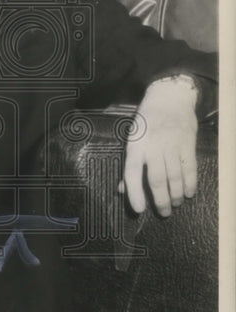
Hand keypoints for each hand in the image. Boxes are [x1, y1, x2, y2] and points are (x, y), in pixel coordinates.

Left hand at [119, 75, 197, 216]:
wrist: (169, 98)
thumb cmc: (146, 122)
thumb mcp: (132, 139)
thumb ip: (129, 165)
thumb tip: (121, 190)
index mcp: (135, 145)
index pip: (131, 172)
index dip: (134, 193)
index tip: (138, 210)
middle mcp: (153, 145)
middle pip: (157, 179)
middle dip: (160, 200)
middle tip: (163, 213)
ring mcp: (172, 144)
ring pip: (175, 176)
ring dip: (175, 195)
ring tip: (174, 205)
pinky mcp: (188, 143)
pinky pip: (190, 168)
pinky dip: (190, 184)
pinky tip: (188, 194)